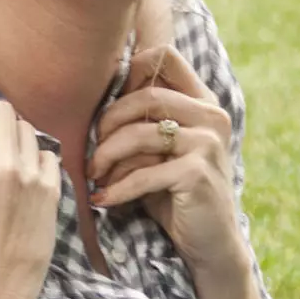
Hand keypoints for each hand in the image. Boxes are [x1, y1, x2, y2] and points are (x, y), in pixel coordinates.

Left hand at [89, 46, 243, 273]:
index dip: (129, 70)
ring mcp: (208, 144)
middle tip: (92, 151)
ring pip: (138, 134)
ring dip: (106, 157)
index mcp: (202, 101)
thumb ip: (138, 122)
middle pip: (144, 96)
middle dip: (107, 122)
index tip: (107, 102)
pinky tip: (103, 199)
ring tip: (94, 175)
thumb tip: (88, 96)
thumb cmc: (171, 192)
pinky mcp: (198, 174)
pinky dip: (117, 188)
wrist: (208, 242)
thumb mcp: (155, 151)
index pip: (165, 56)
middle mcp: (211, 116)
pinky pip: (143, 173)